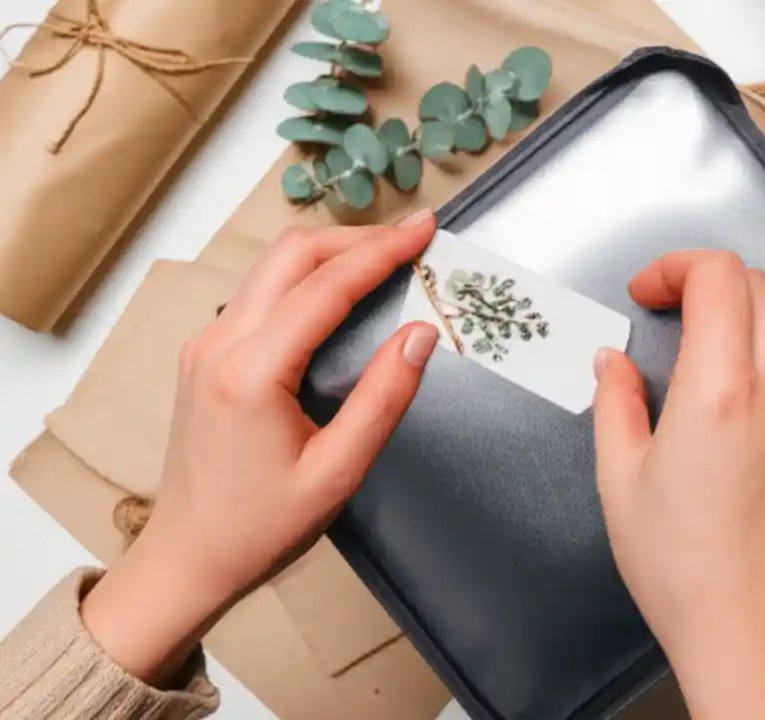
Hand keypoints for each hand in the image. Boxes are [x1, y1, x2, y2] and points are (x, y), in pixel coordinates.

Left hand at [82, 211, 439, 685]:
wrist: (186, 557)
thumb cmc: (261, 527)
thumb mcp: (337, 472)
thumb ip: (383, 398)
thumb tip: (422, 333)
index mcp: (251, 372)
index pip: (325, 287)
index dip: (382, 251)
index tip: (426, 229)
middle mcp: (219, 344)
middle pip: (291, 254)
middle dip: (357, 237)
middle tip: (413, 239)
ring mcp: (206, 344)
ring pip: (273, 267)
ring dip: (332, 253)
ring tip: (388, 258)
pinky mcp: (206, 354)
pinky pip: (262, 293)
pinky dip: (308, 277)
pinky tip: (343, 292)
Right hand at [592, 250, 764, 719]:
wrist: (743, 625)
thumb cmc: (681, 566)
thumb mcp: (620, 477)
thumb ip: (615, 400)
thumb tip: (615, 361)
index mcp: (721, 391)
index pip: (719, 276)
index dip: (677, 266)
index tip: (651, 293)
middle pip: (758, 288)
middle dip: (708, 285)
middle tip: (672, 315)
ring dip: (745, 320)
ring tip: (708, 358)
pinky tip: (745, 403)